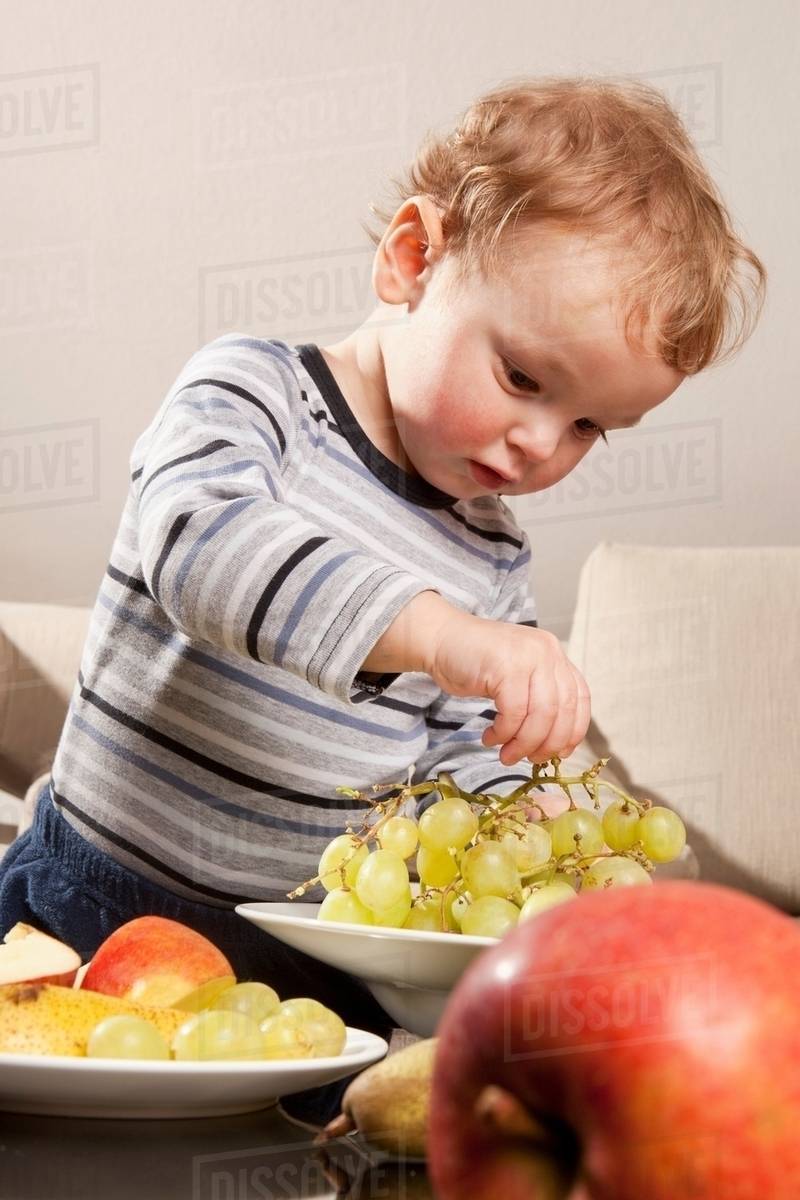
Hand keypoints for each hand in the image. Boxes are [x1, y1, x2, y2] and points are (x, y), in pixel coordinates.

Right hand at [425, 613, 590, 765]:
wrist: (441, 638)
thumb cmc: (476, 663)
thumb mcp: (518, 674)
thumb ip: (539, 695)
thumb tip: (556, 742)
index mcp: (554, 654)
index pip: (580, 697)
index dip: (575, 730)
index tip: (561, 752)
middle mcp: (546, 652)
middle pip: (563, 710)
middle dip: (548, 743)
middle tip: (531, 759)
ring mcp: (527, 657)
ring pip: (541, 715)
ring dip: (524, 743)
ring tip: (507, 755)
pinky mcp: (505, 666)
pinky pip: (514, 713)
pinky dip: (504, 733)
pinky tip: (491, 737)